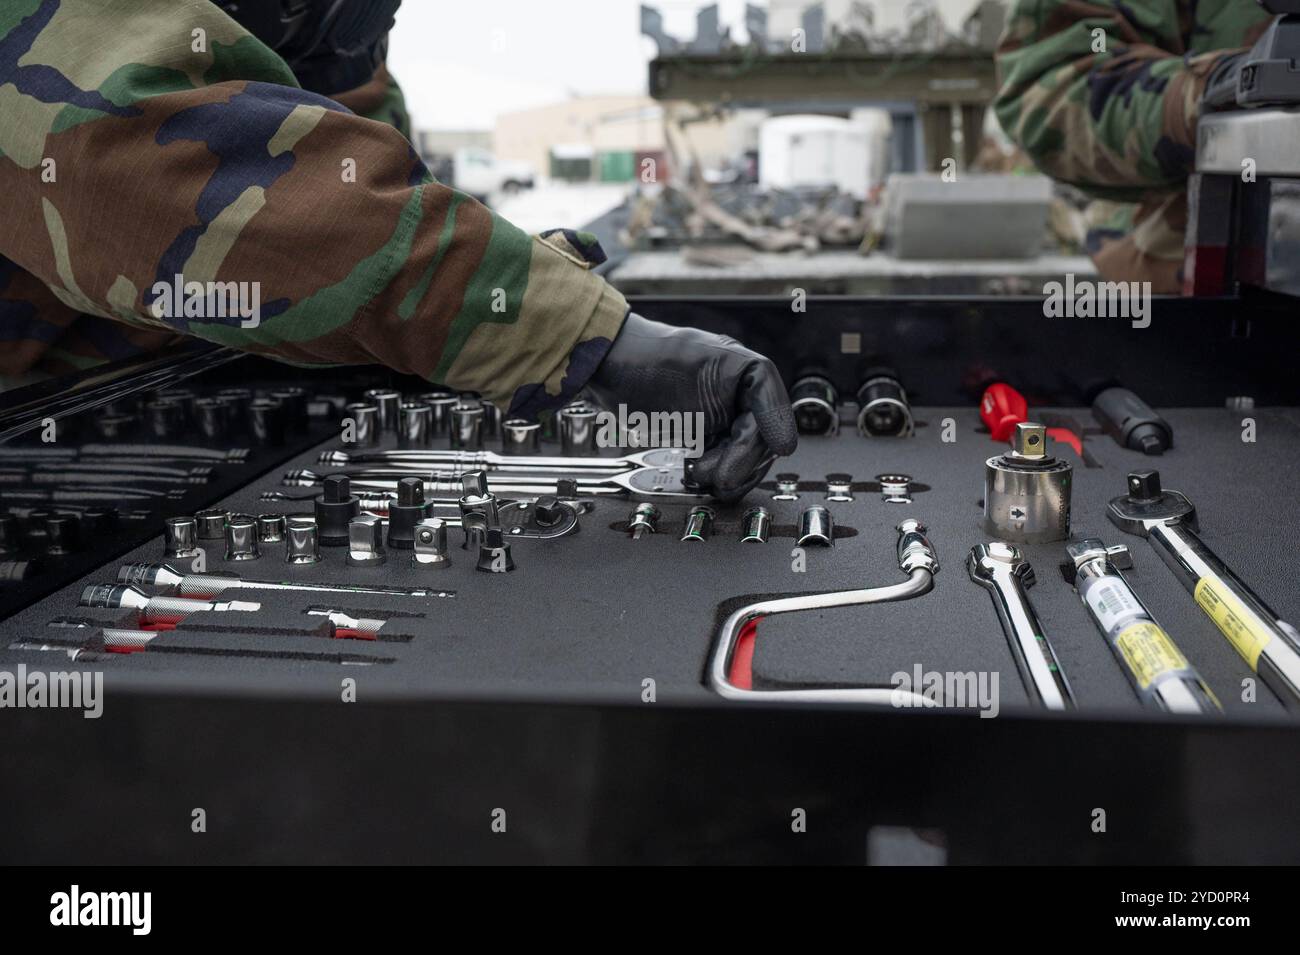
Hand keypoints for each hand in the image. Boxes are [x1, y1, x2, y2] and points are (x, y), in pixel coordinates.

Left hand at [583, 313, 796, 500]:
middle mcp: (743, 396)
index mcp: (750, 372)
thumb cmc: (647, 360)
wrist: (609, 366)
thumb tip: (782, 445)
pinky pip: (723, 462)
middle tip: (710, 475)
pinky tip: (694, 475)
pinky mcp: (708, 434)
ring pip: (745, 459)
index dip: (765, 439)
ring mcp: (726, 416)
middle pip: (761, 443)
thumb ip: (744, 409)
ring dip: (725, 473)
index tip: (773, 453)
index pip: (772, 413)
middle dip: (736, 463)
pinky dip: (712, 474)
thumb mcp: (701, 377)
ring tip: (697, 474)